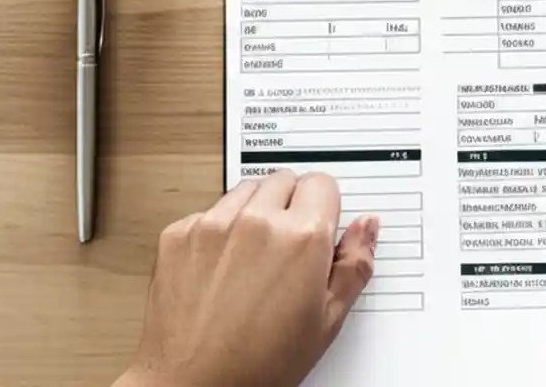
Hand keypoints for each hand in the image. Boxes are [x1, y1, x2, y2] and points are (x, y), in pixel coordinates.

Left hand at [114, 171, 378, 386]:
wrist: (193, 386)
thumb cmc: (260, 365)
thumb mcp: (326, 321)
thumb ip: (354, 265)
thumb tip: (368, 226)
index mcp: (302, 238)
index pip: (323, 184)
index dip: (325, 208)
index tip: (320, 230)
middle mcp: (257, 221)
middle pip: (285, 179)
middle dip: (292, 204)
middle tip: (289, 247)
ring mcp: (213, 225)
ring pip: (246, 189)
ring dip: (256, 210)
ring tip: (255, 257)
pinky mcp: (178, 234)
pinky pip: (207, 212)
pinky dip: (218, 230)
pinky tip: (223, 268)